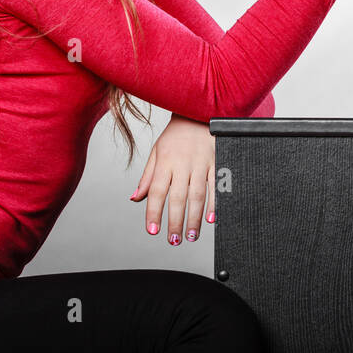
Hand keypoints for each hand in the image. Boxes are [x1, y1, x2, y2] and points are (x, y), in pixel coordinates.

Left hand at [129, 113, 214, 244]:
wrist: (198, 112)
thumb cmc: (175, 135)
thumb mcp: (157, 152)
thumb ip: (148, 177)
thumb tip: (136, 198)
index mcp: (165, 162)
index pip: (157, 192)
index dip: (154, 212)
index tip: (153, 231)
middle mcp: (183, 164)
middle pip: (178, 197)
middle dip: (175, 221)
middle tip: (174, 240)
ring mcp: (201, 163)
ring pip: (197, 195)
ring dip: (194, 217)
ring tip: (191, 235)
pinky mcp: (216, 162)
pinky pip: (216, 185)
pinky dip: (215, 203)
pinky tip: (211, 218)